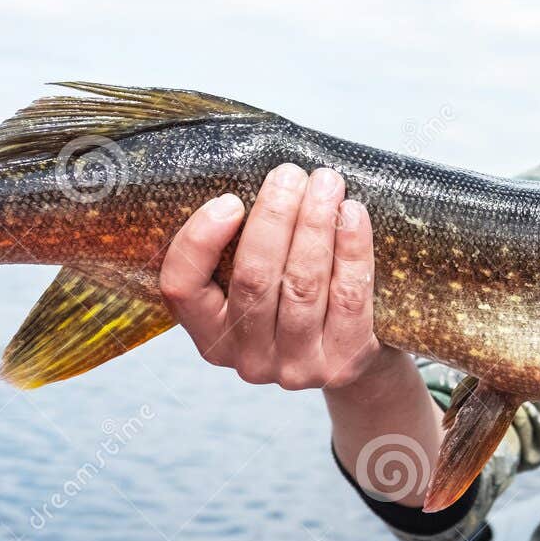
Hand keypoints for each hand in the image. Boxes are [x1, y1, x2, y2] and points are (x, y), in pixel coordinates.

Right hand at [159, 165, 392, 391]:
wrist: (355, 355)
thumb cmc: (298, 302)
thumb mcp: (258, 284)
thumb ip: (244, 247)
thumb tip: (259, 181)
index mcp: (211, 336)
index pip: (183, 289)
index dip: (199, 241)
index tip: (229, 200)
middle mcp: (248, 358)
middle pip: (253, 279)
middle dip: (273, 216)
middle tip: (290, 174)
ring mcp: (296, 366)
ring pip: (301, 285)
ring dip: (314, 224)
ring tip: (326, 182)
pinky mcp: (343, 362)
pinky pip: (348, 297)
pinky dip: (351, 249)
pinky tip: (353, 214)